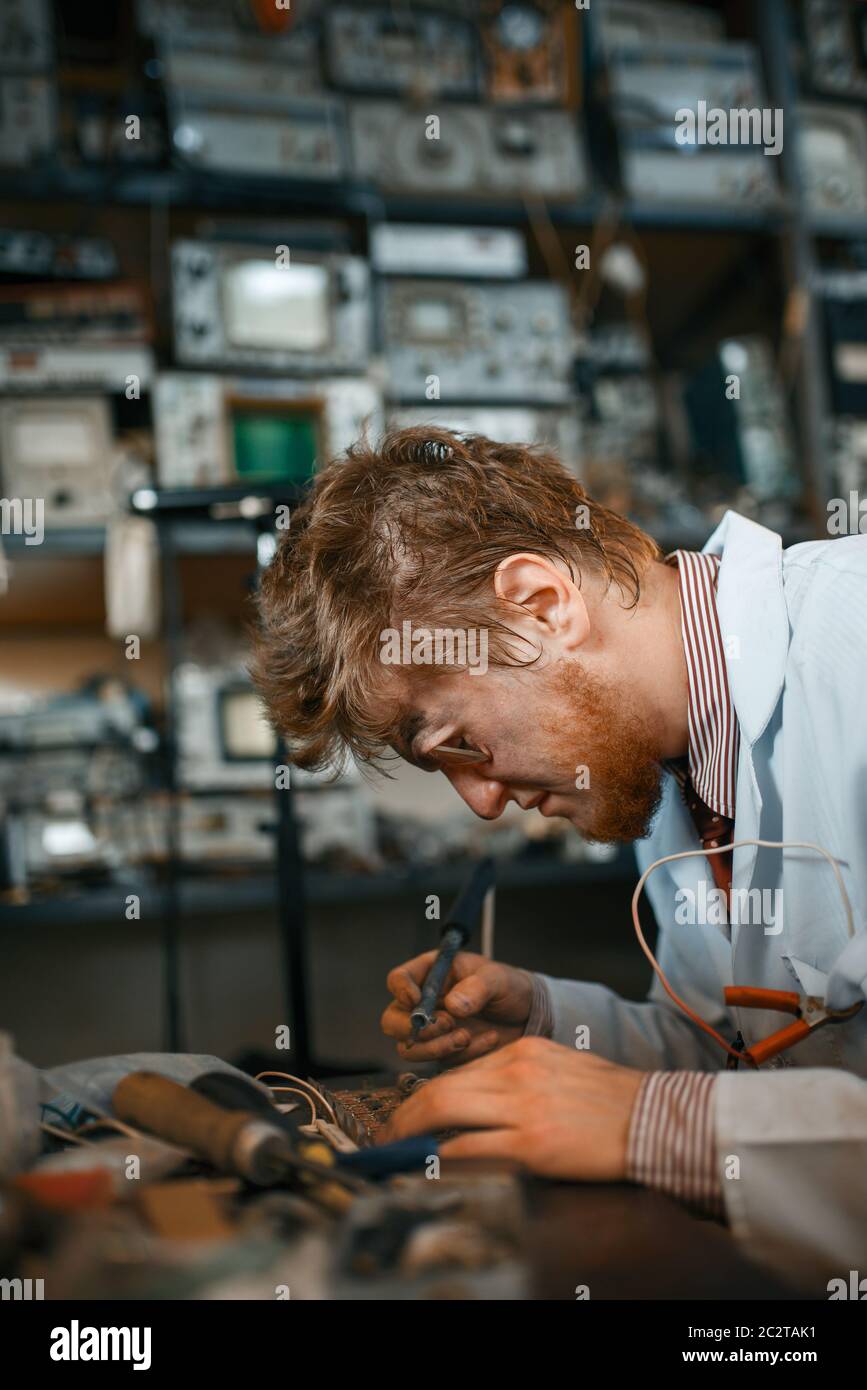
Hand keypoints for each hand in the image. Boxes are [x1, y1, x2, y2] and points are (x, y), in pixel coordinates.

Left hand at [379, 1036, 645, 1181]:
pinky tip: (430, 1166)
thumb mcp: (559, 1070)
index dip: (427, 1096)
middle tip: (388, 1135)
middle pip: (440, 1089)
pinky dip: (441, 1158)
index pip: (459, 1072)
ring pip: (443, 1113)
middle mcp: (516, 1071)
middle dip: (404, 1116)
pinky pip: (468, 1148)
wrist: (654, 1120)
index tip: (412, 1114)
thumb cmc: (611, 1101)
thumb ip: (519, 1079)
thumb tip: (478, 1103)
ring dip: (411, 1135)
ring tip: (397, 1152)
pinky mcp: (530, 1143)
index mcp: (524, 1050)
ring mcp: (521, 1106)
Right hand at [381, 950, 534, 1066]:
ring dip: (435, 1047)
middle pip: (392, 1021)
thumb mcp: (497, 978)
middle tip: (446, 1025)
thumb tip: (453, 1006)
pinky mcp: (445, 1054)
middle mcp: (425, 1004)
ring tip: (467, 1036)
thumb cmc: (508, 987)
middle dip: (412, 1028)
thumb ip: (476, 988)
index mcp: (431, 975)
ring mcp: (432, 1032)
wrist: (529, 1015)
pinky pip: (441, 1063)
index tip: (417, 1000)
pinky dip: (464, 1056)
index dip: (401, 991)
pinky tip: (490, 1040)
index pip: (398, 980)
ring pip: (409, 1049)